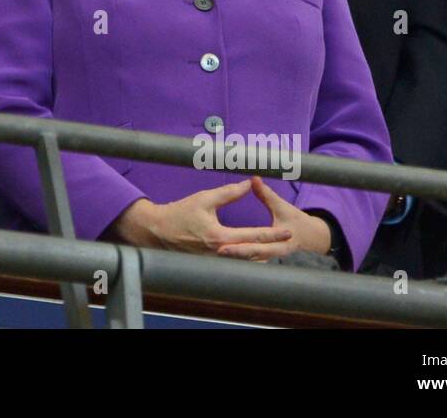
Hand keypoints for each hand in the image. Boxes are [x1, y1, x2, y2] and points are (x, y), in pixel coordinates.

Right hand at [109, 181, 293, 255]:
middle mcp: (220, 253)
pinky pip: (234, 262)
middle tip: (289, 241)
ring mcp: (215, 260)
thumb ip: (229, 192)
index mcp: (220, 237)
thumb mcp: (204, 199)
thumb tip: (248, 184)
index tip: (288, 231)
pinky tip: (255, 254)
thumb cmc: (179, 213)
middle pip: (254, 253)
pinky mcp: (210, 261)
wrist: (158, 230)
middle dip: (273, 247)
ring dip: (261, 255)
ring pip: (245, 260)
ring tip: (277, 249)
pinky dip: (246, 258)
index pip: (253, 236)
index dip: (272, 233)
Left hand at [216, 176, 332, 260]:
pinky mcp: (265, 260)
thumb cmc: (296, 220)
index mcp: (281, 243)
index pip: (257, 247)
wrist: (311, 237)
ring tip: (215, 257)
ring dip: (235, 260)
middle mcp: (273, 255)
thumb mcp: (282, 206)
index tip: (221, 247)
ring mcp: (269, 259)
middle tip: (216, 252)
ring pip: (250, 263)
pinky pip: (251, 263)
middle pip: (250, 259)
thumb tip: (254, 178)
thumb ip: (266, 194)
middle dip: (234, 256)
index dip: (239, 248)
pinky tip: (223, 260)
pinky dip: (239, 261)